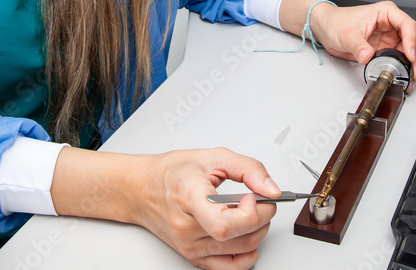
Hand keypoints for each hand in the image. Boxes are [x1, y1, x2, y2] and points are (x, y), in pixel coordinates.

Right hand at [138, 148, 279, 269]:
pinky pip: (231, 267)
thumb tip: (272, 189)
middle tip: (259, 198)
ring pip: (242, 251)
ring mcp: (190, 247)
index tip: (254, 197)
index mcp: (189, 198)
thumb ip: (249, 169)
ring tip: (250, 211)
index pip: (225, 224)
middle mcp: (187, 228)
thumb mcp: (213, 157)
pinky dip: (247, 252)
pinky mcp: (193, 258)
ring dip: (258, 231)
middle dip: (263, 217)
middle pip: (240, 237)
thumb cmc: (173, 173)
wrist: (142, 189)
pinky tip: (244, 234)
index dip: (251, 213)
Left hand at [311, 0, 415, 91]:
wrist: (326, 28)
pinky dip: (405, 68)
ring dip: (414, 63)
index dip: (411, 40)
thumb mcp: (346, 34)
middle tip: (415, 69)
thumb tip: (368, 57)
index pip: (406, 24)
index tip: (410, 55)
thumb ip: (358, 46)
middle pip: (414, 37)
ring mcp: (390, 37)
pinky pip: (400, 58)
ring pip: (411, 49)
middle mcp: (391, 24)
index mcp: (385, 13)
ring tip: (412, 76)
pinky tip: (405, 76)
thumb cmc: (336, 22)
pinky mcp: (385, 48)